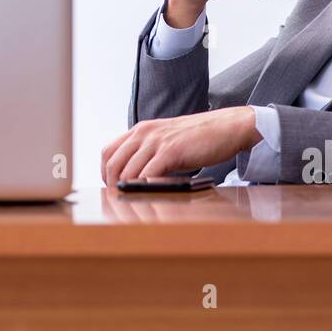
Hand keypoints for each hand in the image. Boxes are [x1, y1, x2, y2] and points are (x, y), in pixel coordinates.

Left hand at [101, 106, 261, 186]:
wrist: (226, 127)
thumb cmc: (198, 138)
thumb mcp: (166, 141)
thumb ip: (149, 154)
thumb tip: (134, 178)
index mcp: (140, 130)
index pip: (108, 152)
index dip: (105, 173)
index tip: (113, 188)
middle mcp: (144, 133)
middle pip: (113, 164)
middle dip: (113, 186)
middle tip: (122, 201)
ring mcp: (156, 141)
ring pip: (129, 171)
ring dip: (130, 191)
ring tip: (136, 203)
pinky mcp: (171, 151)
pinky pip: (149, 174)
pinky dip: (146, 188)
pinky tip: (151, 196)